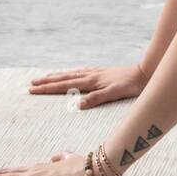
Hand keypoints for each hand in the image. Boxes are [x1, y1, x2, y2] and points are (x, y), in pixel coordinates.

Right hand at [29, 64, 147, 108]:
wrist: (145, 72)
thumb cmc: (131, 85)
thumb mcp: (114, 93)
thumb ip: (97, 98)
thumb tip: (78, 104)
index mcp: (91, 81)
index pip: (64, 85)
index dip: (48, 88)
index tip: (32, 89)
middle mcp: (91, 75)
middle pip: (64, 78)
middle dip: (47, 81)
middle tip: (31, 83)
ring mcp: (96, 72)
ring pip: (72, 73)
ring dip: (57, 76)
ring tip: (45, 77)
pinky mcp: (102, 72)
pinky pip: (82, 71)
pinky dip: (72, 72)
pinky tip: (72, 73)